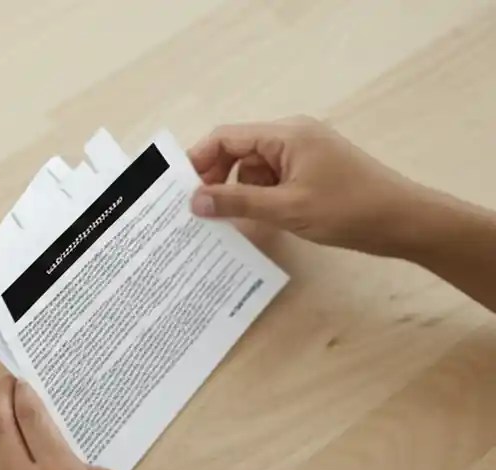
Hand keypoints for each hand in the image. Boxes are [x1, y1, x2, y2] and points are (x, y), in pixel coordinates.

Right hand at [188, 116, 426, 256]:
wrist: (404, 221)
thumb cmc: (349, 210)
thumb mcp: (287, 209)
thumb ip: (237, 202)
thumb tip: (194, 201)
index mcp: (286, 135)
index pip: (227, 137)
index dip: (199, 160)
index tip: (180, 190)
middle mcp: (292, 136)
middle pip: (238, 150)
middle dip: (217, 178)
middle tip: (202, 211)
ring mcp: (303, 153)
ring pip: (254, 168)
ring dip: (240, 191)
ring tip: (232, 221)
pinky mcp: (312, 171)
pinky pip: (272, 179)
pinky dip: (260, 197)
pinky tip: (258, 220)